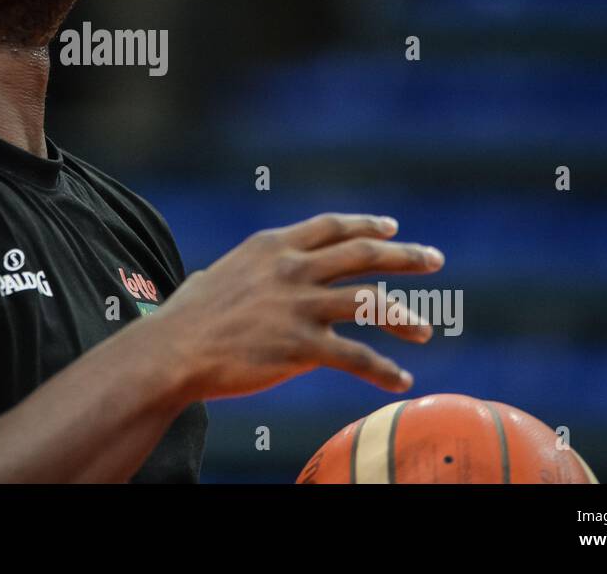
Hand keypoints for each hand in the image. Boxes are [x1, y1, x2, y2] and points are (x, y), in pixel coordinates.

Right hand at [152, 213, 443, 399]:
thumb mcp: (215, 277)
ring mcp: (300, 306)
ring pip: (370, 303)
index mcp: (272, 247)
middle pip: (363, 254)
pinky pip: (357, 356)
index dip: (366, 225)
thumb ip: (237, 274)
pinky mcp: (302, 346)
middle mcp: (292, 269)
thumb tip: (218, 278)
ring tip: (426, 328)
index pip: (332, 227)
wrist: (173, 351)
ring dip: (404, 316)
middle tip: (434, 259)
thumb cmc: (184, 319)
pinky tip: (400, 380)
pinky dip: (383, 369)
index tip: (391, 227)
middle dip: (405, 255)